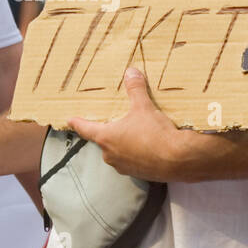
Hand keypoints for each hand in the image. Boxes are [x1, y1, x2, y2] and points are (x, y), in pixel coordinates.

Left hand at [68, 68, 193, 181]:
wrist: (178, 160)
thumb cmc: (156, 134)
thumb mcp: (143, 107)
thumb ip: (135, 89)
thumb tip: (131, 72)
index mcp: (106, 138)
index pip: (85, 129)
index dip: (77, 123)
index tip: (69, 121)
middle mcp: (110, 155)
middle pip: (102, 141)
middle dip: (106, 132)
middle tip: (112, 122)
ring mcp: (124, 167)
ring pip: (117, 152)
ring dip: (122, 144)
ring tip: (134, 133)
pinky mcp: (138, 174)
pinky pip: (131, 161)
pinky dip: (136, 153)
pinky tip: (147, 146)